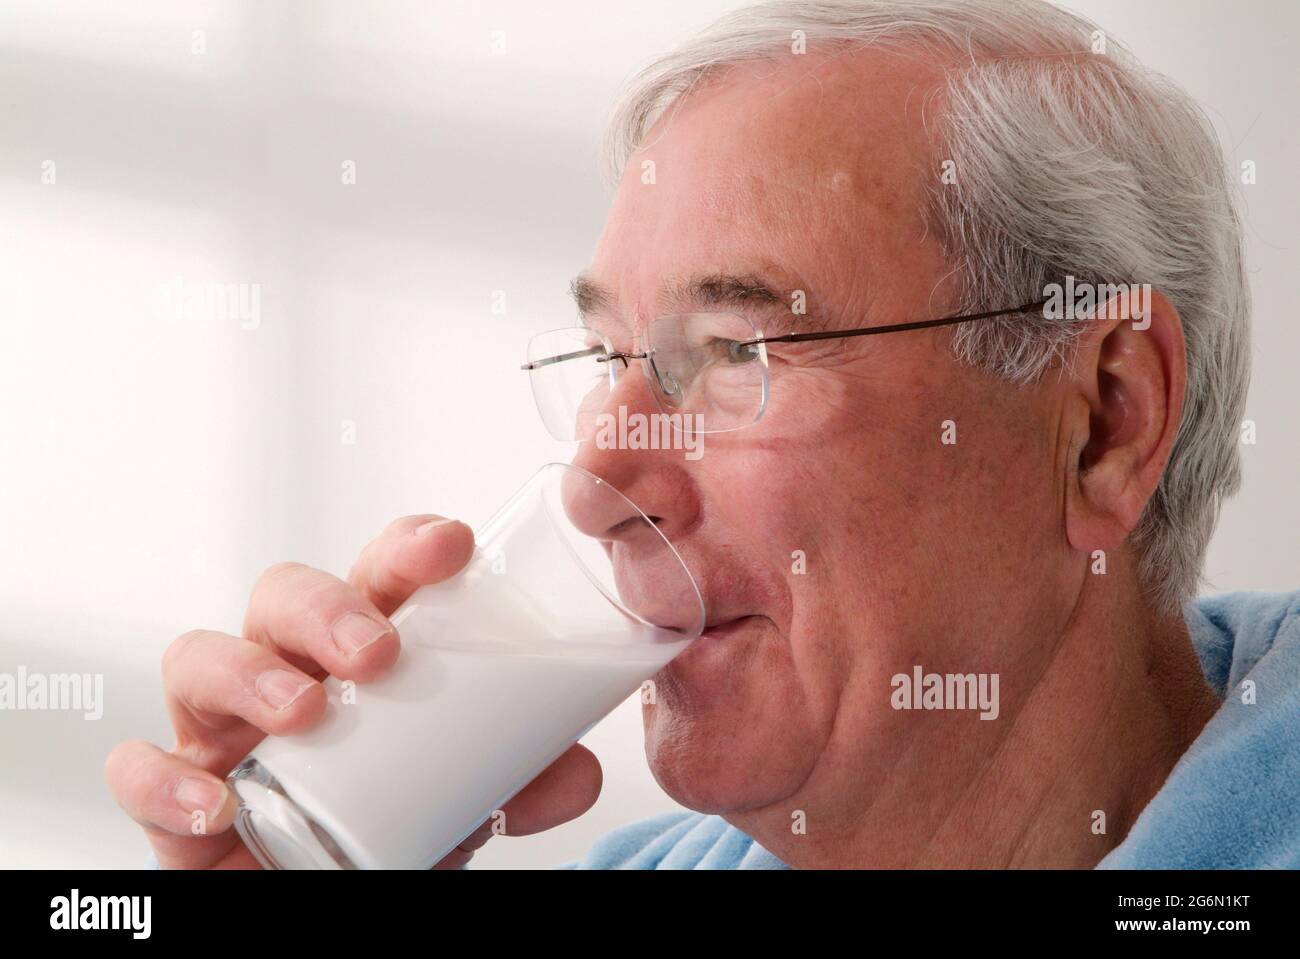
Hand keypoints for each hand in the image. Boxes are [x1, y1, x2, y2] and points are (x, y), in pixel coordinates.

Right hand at [105, 515, 602, 867]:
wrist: (331, 897)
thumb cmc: (392, 819)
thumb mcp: (468, 795)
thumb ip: (522, 777)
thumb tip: (579, 768)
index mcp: (361, 648)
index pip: (376, 572)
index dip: (407, 546)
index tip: (454, 546)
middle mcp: (286, 667)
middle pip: (283, 594)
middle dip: (327, 606)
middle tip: (378, 652)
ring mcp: (222, 724)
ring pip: (199, 655)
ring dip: (249, 671)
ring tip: (304, 710)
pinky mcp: (175, 789)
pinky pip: (140, 766)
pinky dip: (165, 780)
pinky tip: (216, 802)